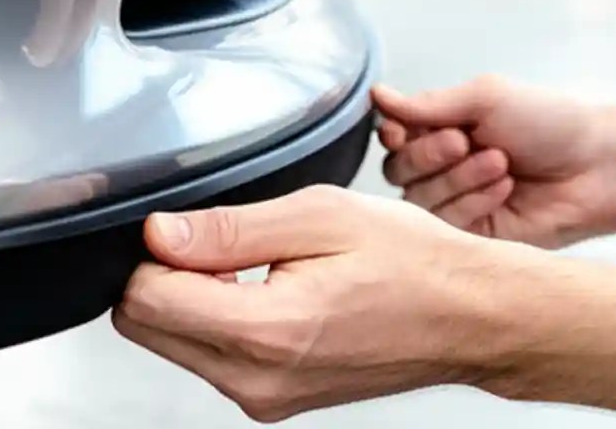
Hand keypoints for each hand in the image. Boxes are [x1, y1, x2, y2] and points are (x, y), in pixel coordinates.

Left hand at [113, 187, 523, 422]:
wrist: (472, 317)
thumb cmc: (413, 263)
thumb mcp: (319, 216)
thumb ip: (228, 229)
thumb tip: (157, 235)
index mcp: (266, 331)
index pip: (144, 301)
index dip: (154, 254)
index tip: (191, 230)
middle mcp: (256, 379)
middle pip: (145, 327)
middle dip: (165, 278)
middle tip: (228, 245)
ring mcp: (264, 397)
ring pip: (172, 342)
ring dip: (193, 299)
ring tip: (261, 267)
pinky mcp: (272, 400)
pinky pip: (210, 356)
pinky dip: (219, 320)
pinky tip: (269, 291)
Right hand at [373, 76, 615, 247]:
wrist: (598, 167)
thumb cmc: (550, 123)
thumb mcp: (486, 97)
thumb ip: (428, 103)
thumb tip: (376, 94)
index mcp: (439, 130)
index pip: (391, 136)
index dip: (392, 135)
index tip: (402, 131)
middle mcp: (440, 169)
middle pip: (397, 170)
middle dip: (428, 155)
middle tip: (464, 142)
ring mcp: (453, 204)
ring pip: (418, 199)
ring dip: (457, 178)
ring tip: (500, 163)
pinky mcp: (470, 237)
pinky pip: (445, 224)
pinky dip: (472, 201)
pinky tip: (504, 188)